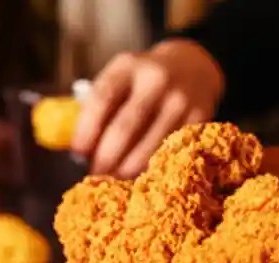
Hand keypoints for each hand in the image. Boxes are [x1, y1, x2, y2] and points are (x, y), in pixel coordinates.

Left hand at [73, 39, 223, 177]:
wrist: (194, 67)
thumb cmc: (144, 82)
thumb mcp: (121, 78)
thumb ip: (101, 106)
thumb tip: (82, 153)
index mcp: (128, 66)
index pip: (101, 99)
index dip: (86, 131)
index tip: (78, 155)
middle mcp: (156, 79)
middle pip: (125, 127)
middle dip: (106, 158)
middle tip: (96, 177)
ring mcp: (180, 99)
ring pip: (150, 146)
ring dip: (128, 170)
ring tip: (116, 180)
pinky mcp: (200, 118)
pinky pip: (171, 152)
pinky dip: (153, 168)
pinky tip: (142, 175)